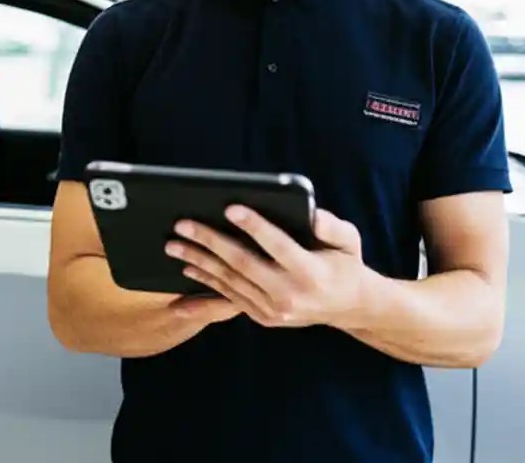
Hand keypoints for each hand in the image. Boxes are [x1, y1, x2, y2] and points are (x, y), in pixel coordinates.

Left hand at [164, 204, 370, 328]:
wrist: (347, 307)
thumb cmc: (345, 264)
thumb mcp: (350, 240)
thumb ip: (332, 226)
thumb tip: (311, 214)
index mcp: (310, 272)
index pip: (277, 246)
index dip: (254, 226)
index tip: (230, 208)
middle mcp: (289, 294)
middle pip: (243, 264)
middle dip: (210, 241)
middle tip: (183, 224)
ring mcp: (274, 310)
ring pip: (230, 281)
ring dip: (199, 261)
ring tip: (174, 244)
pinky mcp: (263, 317)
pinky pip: (230, 296)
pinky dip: (207, 281)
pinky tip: (188, 266)